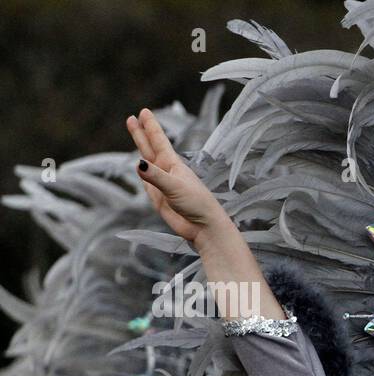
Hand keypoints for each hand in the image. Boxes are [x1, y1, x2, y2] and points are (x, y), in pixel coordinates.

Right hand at [125, 108, 230, 246]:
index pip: (159, 140)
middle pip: (150, 147)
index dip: (151, 127)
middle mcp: (167, 171)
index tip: (145, 112)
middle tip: (133, 117)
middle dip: (141, 133)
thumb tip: (138, 163)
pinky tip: (138, 165)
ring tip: (135, 135)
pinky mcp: (158, 197)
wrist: (203, 227)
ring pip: (147, 161)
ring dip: (140, 148)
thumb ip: (156, 176)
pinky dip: (141, 172)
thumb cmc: (196, 204)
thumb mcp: (175, 187)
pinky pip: (146, 181)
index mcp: (173, 164)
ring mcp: (162, 184)